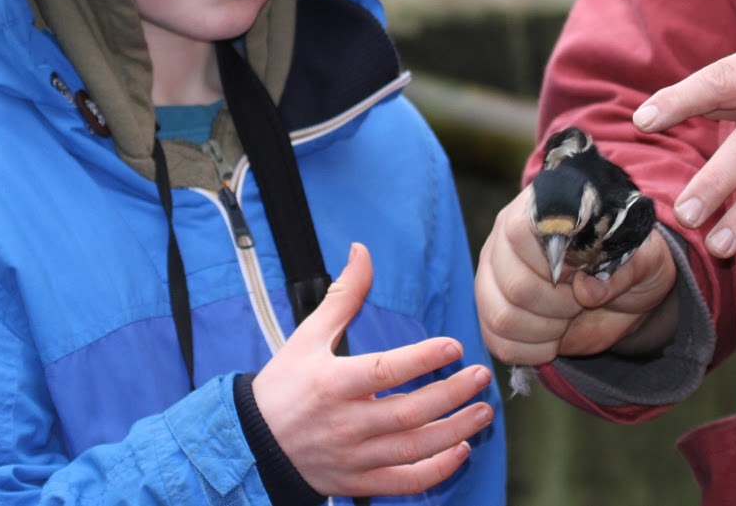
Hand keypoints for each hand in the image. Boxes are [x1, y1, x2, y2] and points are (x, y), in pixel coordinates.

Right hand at [251, 243, 494, 498]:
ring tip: (483, 411)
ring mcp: (353, 457)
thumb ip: (343, 296)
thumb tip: (362, 251)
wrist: (251, 445)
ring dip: (454, 431)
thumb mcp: (306, 337)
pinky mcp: (358, 482)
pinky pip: (403, 483)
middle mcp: (345, 423)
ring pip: (412, 449)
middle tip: (481, 376)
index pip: (384, 371)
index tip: (454, 345)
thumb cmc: (283, 387)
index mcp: (332, 384)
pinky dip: (435, 471)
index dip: (421, 359)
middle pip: (407, 413)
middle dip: (451, 395)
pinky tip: (460, 450)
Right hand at [475, 188, 677, 367]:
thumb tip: (587, 290)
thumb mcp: (647, 262)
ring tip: (567, 317)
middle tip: (581, 301)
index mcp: (544, 207)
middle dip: (559, 305)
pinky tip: (553, 337)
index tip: (583, 274)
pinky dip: (531, 349)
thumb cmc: (632, 266)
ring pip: (502, 316)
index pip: (522, 232)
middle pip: (515, 283)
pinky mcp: (490, 307)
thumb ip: (626, 269)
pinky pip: (496, 340)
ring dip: (545, 329)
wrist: (623, 295)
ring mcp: (493, 272)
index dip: (556, 263)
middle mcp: (507, 235)